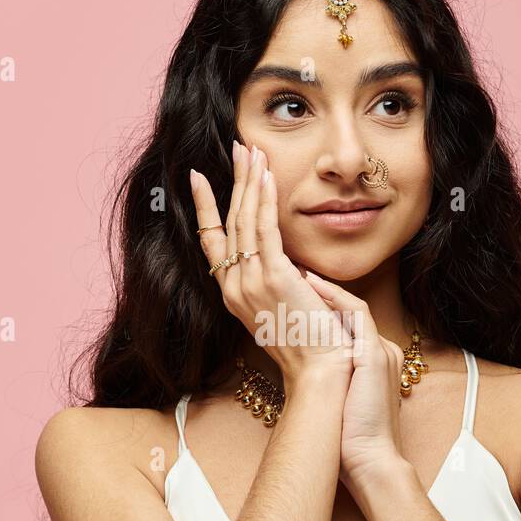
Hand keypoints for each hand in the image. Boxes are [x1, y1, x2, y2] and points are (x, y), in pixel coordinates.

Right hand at [190, 141, 354, 391]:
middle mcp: (234, 287)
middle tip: (238, 148)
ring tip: (252, 150)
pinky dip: (265, 200)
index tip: (201, 177)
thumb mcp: (281, 312)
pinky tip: (266, 177)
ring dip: (249, 181)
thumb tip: (289, 268)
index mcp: (233, 295)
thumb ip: (276, 286)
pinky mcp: (274, 277)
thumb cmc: (308, 348)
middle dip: (233, 181)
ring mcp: (251, 282)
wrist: (319, 373)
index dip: (206, 206)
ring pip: (244, 220)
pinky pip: (265, 229)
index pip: (211, 240)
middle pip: (228, 222)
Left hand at [299, 271, 406, 498]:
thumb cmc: (350, 442)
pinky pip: (355, 314)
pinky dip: (333, 297)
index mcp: (373, 363)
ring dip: (324, 287)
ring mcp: (381, 351)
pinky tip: (309, 286)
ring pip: (352, 307)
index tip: (294, 294)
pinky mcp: (375, 355)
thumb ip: (328, 384)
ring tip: (297, 271)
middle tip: (291, 272)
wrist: (371, 462)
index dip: (321, 306)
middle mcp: (380, 352)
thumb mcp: (338, 404)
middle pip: (349, 311)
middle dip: (320, 291)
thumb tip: (299, 379)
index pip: (347, 325)